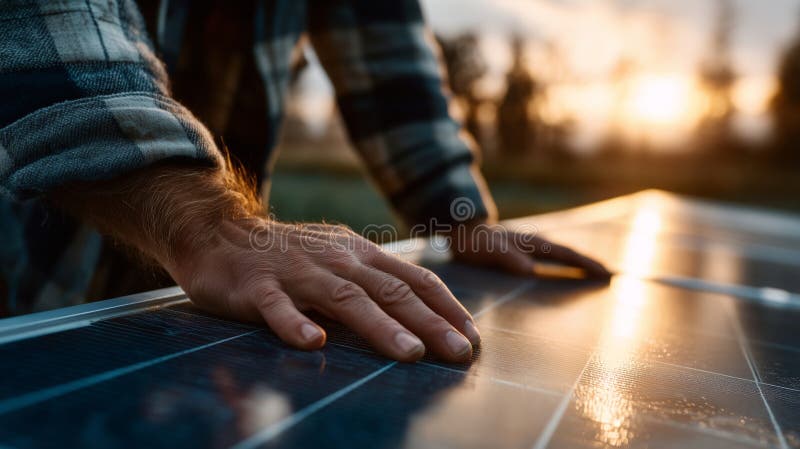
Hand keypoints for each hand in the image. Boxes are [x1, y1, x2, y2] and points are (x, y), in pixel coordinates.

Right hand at [169, 219, 479, 362]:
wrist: (221, 233)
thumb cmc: (289, 256)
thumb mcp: (338, 259)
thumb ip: (372, 283)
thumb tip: (420, 318)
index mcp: (359, 254)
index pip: (413, 280)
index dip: (446, 307)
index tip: (471, 336)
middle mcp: (336, 260)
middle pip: (390, 291)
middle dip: (429, 322)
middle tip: (458, 353)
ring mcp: (298, 272)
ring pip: (345, 299)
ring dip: (380, 326)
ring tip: (409, 352)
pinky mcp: (258, 287)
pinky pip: (278, 307)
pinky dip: (296, 324)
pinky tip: (312, 343)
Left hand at [448, 219, 611, 278]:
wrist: (458, 228)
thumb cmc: (474, 241)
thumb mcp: (488, 249)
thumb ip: (507, 257)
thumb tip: (530, 270)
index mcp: (531, 243)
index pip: (565, 254)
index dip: (585, 264)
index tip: (605, 273)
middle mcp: (534, 243)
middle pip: (567, 253)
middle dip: (588, 263)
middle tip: (608, 275)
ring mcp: (527, 245)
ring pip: (559, 254)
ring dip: (576, 263)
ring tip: (592, 272)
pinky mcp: (520, 251)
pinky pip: (548, 258)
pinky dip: (561, 264)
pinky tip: (561, 271)